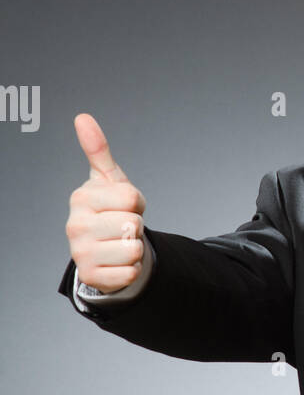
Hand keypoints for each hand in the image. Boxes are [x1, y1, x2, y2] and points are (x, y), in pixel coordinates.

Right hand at [65, 113, 147, 291]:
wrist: (104, 250)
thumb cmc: (109, 210)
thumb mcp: (109, 181)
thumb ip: (98, 150)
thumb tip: (82, 117)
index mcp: (81, 198)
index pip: (132, 198)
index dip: (136, 203)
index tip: (124, 205)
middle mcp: (75, 225)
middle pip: (134, 224)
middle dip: (136, 226)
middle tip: (122, 227)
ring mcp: (80, 253)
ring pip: (133, 249)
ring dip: (135, 248)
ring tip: (119, 244)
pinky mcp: (91, 277)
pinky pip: (130, 272)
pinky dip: (131, 269)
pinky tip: (117, 262)